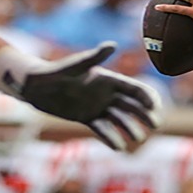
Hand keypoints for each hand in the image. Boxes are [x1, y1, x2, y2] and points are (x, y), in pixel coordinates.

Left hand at [0, 43, 160, 151]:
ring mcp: (97, 106)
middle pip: (131, 104)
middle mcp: (105, 93)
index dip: (146, 97)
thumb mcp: (74, 66)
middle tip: (155, 125)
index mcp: (107, 79)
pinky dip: (110, 137)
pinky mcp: (87, 118)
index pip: (133, 88)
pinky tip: (118, 147)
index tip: (154, 108)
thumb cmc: (55, 72)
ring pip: (119, 119)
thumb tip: (112, 45)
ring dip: (129, 128)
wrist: (36, 87)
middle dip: (144, 114)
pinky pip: (102, 129)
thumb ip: (93, 57)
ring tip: (136, 139)